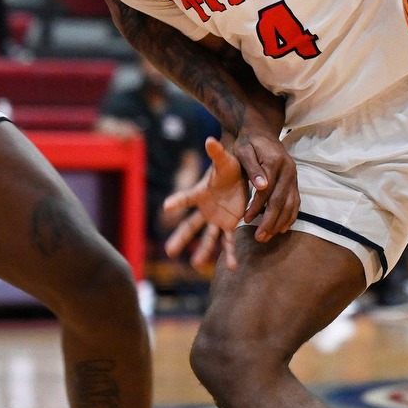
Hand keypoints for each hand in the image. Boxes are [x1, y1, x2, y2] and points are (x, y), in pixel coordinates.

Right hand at [163, 137, 247, 270]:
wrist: (240, 176)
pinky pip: (228, 241)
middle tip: (169, 252)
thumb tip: (210, 140)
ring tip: (195, 264)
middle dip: (181, 238)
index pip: (187, 198)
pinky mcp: (228, 224)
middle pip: (190, 226)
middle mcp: (204, 209)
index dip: (177, 201)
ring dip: (202, 251)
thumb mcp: (225, 161)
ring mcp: (215, 219)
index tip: (167, 207)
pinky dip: (229, 253)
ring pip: (207, 238)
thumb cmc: (229, 167)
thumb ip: (217, 153)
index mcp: (201, 193)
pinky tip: (232, 267)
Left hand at [229, 125, 298, 242]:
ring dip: (280, 222)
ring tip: (268, 236)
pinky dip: (290, 216)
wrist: (260, 131)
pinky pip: (296, 202)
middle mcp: (289, 170)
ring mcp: (294, 176)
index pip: (267, 191)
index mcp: (275, 162)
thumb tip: (262, 187)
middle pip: (281, 201)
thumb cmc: (247, 142)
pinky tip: (282, 228)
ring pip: (291, 204)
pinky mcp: (294, 181)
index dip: (256, 207)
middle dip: (270, 221)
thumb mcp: (244, 151)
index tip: (245, 219)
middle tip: (259, 237)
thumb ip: (252, 168)